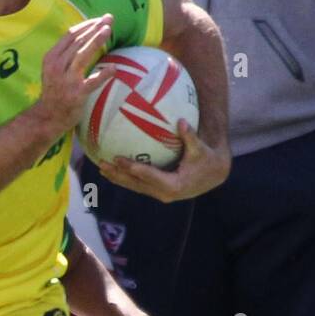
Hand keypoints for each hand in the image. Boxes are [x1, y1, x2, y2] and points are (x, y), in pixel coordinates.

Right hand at [33, 15, 116, 137]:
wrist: (48, 117)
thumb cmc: (55, 90)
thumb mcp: (53, 68)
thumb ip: (65, 53)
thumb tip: (85, 35)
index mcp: (51, 58)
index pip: (70, 35)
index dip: (86, 25)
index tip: (99, 19)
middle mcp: (57, 67)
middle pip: (77, 42)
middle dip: (94, 28)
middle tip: (109, 18)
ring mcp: (66, 81)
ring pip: (82, 56)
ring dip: (96, 41)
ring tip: (108, 30)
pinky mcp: (76, 94)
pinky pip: (92, 82)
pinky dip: (104, 74)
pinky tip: (114, 68)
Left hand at [96, 119, 229, 202]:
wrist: (212, 175)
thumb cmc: (206, 159)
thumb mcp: (200, 148)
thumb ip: (190, 136)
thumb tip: (181, 121)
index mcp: (174, 185)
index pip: (149, 176)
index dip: (133, 168)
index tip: (119, 159)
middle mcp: (164, 193)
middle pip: (136, 184)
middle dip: (118, 175)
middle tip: (102, 164)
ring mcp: (160, 194)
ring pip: (134, 186)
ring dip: (117, 178)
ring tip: (101, 168)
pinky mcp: (157, 191)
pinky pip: (138, 184)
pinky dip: (125, 178)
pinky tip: (112, 170)